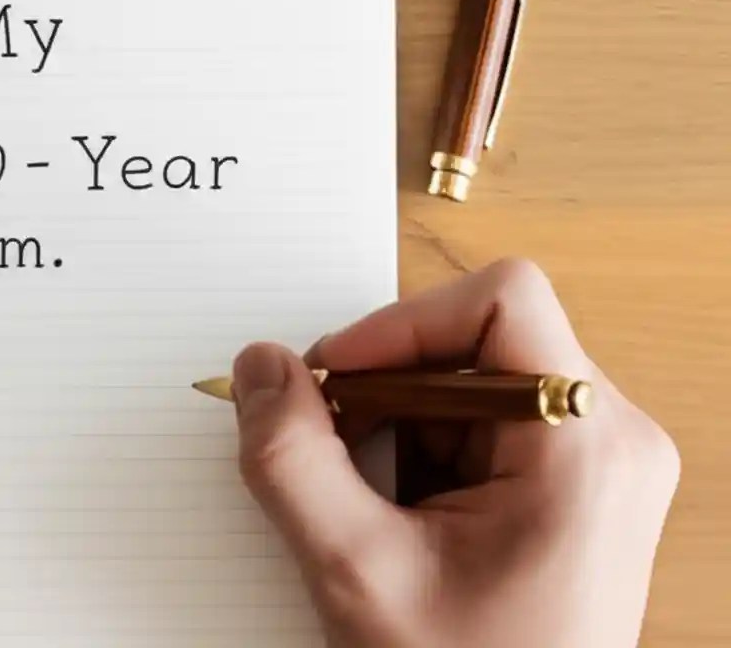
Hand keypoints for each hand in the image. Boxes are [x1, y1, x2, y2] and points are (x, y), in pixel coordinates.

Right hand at [232, 259, 679, 647]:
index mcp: (586, 446)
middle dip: (384, 389)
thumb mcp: (358, 570)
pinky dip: (418, 452)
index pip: (501, 301)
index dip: (400, 322)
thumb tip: (262, 367)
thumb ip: (293, 459)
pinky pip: (478, 423)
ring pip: (468, 382)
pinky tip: (399, 514)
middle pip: (476, 340)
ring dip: (395, 426)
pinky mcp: (568, 484)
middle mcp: (608, 439)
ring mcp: (594, 462)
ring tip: (371, 505)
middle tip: (329, 450)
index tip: (334, 376)